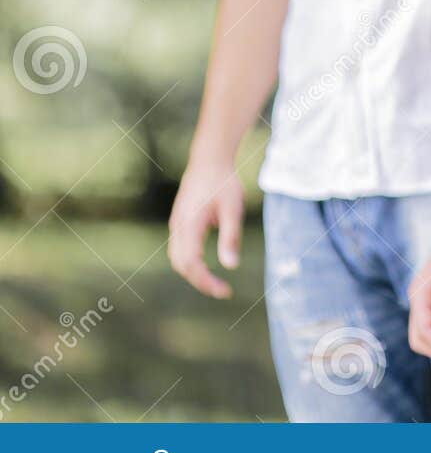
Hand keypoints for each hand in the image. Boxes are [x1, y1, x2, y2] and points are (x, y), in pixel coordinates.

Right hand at [168, 157, 243, 299]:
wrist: (209, 161)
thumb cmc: (224, 183)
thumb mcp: (233, 209)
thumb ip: (231, 237)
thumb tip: (231, 266)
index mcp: (190, 224)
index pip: (191, 263)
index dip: (206, 281)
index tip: (225, 291)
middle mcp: (178, 227)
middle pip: (181, 265)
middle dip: (200, 281)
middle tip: (223, 291)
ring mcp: (176, 224)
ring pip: (178, 259)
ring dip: (194, 274)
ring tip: (215, 283)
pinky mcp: (179, 223)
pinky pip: (179, 250)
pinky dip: (190, 263)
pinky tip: (206, 267)